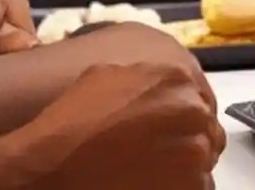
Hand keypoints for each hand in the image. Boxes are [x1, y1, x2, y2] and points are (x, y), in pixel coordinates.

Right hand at [32, 59, 224, 188]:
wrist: (49, 167)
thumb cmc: (70, 124)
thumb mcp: (103, 76)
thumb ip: (142, 75)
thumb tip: (155, 80)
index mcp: (176, 77)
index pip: (197, 97)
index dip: (181, 116)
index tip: (167, 129)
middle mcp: (193, 109)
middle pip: (204, 126)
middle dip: (185, 137)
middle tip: (158, 151)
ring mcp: (196, 148)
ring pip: (204, 155)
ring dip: (185, 162)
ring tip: (153, 169)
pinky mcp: (193, 183)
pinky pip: (200, 184)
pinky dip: (182, 185)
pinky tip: (155, 183)